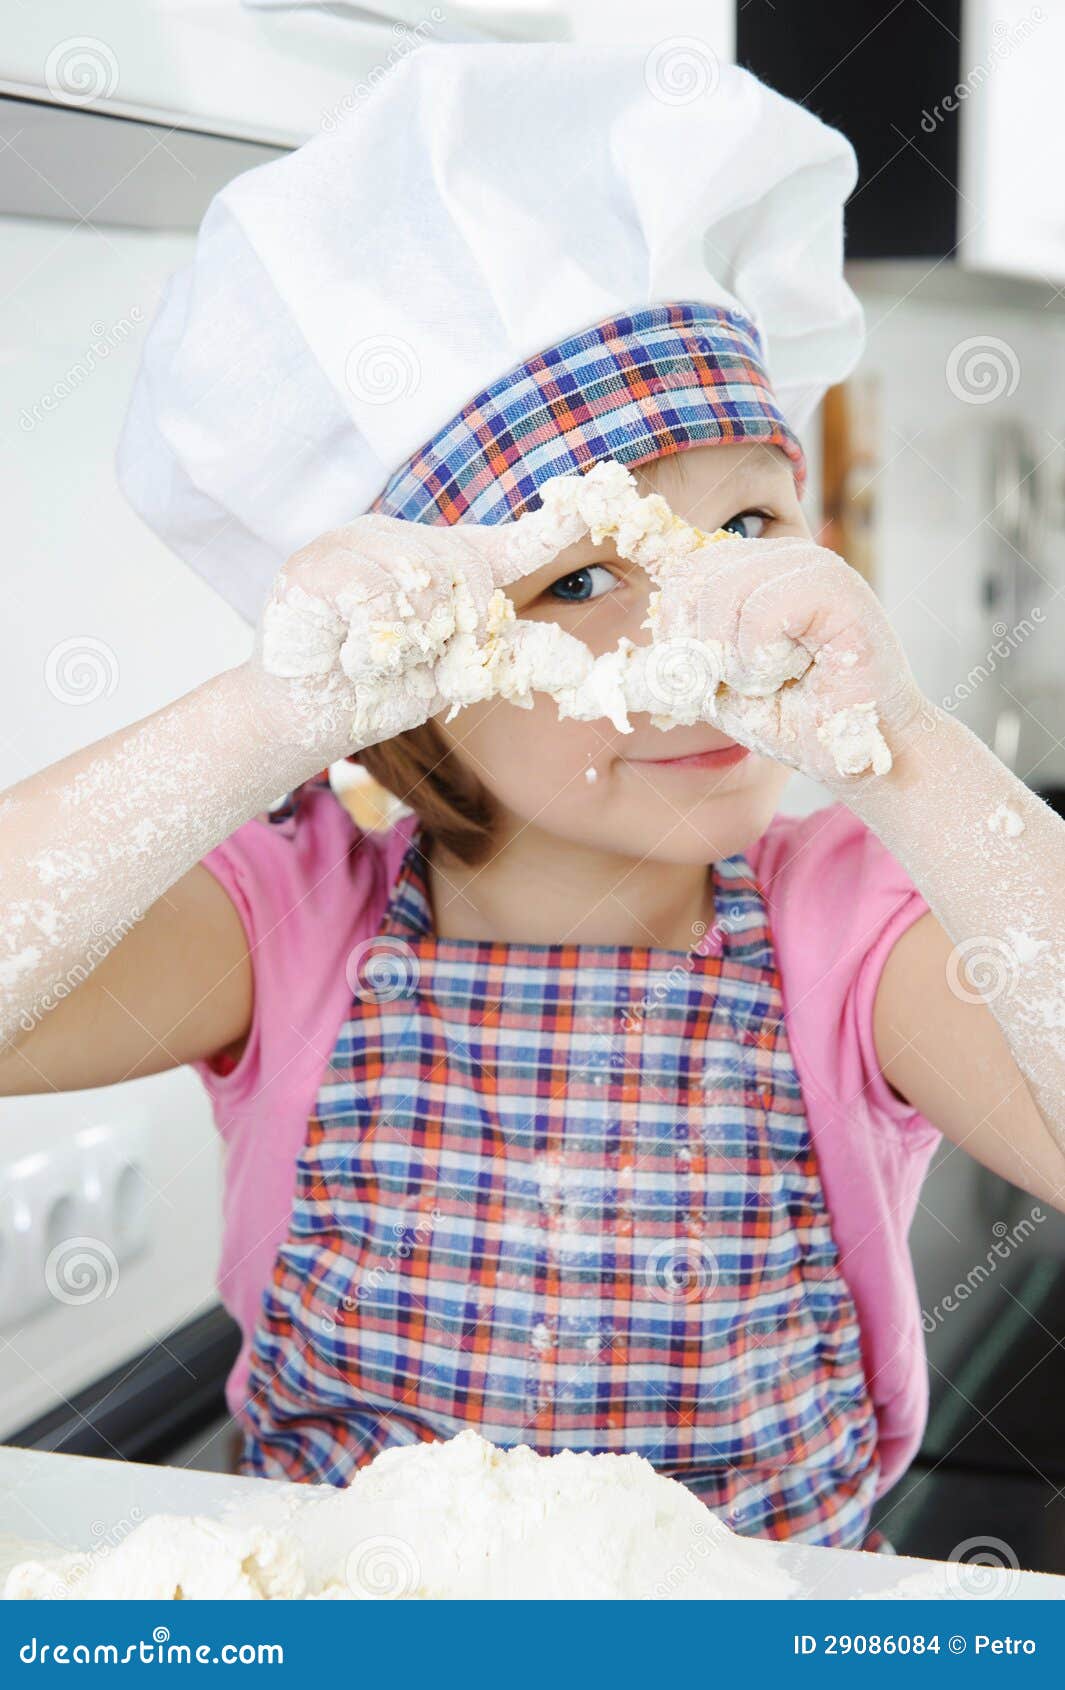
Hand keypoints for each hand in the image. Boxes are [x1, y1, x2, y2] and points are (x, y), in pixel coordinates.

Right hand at [248, 510, 582, 761]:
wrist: (303, 718)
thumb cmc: (379, 687)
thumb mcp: (458, 674)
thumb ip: (513, 659)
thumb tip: (580, 667)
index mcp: (446, 563)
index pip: (513, 541)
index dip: (560, 522)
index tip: (607, 492)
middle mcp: (402, 537)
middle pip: (461, 573)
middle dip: (441, 633)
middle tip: (404, 657)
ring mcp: (353, 541)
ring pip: (415, 585)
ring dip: (399, 645)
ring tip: (368, 656)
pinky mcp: (314, 561)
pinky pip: (369, 601)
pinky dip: (366, 647)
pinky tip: (344, 655)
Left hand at [644, 534, 928, 786]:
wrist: (855, 754)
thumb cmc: (793, 717)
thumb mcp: (718, 682)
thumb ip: (681, 655)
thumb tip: (633, 650)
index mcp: (755, 568)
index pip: (684, 570)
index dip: (678, 628)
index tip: (710, 671)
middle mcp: (783, 554)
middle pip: (695, 576)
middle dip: (702, 645)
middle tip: (744, 679)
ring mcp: (814, 564)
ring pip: (724, 592)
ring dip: (735, 658)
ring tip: (774, 677)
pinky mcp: (838, 589)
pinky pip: (761, 612)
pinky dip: (761, 658)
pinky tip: (793, 672)